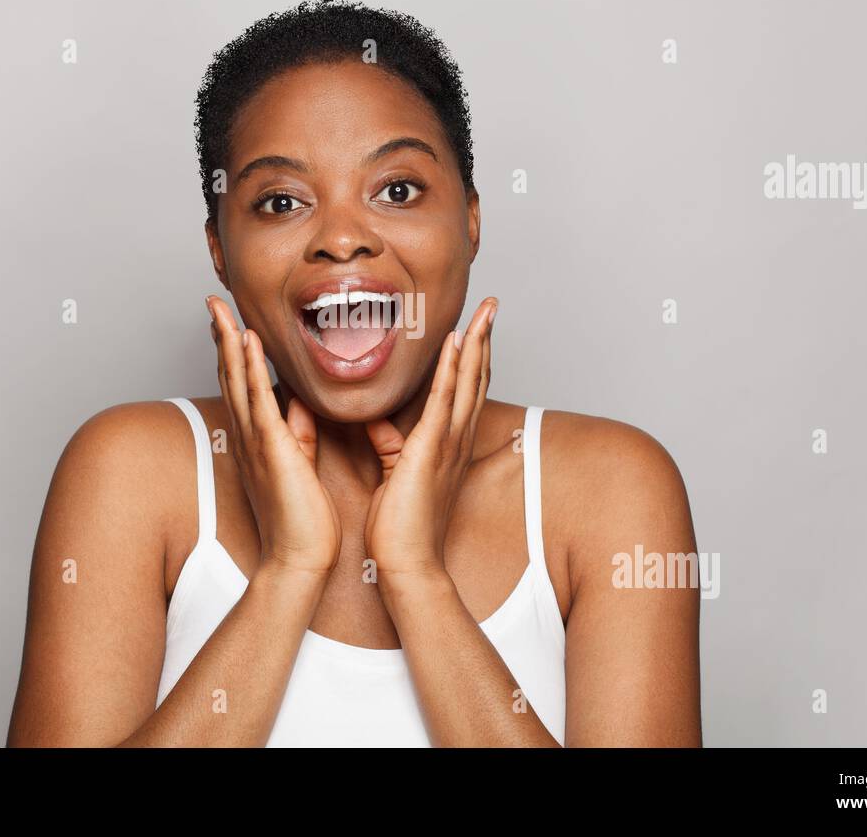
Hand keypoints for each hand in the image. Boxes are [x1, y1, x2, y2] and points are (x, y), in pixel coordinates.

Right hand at [207, 295, 340, 576]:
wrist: (301, 557)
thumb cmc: (303, 518)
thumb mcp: (299, 464)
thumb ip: (298, 432)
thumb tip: (299, 404)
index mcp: (256, 440)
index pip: (241, 386)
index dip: (232, 351)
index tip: (229, 321)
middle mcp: (248, 436)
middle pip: (229, 376)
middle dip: (221, 337)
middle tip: (213, 302)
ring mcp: (256, 440)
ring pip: (236, 380)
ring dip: (228, 341)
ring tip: (221, 308)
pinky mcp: (270, 447)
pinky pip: (257, 398)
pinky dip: (249, 367)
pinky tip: (247, 339)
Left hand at [363, 297, 497, 578]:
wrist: (406, 562)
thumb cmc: (399, 525)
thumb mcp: (394, 472)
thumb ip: (389, 442)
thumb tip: (374, 420)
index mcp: (447, 444)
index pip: (464, 391)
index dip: (471, 356)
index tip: (474, 326)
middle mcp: (455, 439)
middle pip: (476, 378)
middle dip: (484, 339)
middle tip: (492, 304)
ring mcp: (448, 443)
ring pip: (468, 382)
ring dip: (477, 343)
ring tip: (485, 310)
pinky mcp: (432, 449)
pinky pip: (446, 400)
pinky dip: (455, 368)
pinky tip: (459, 341)